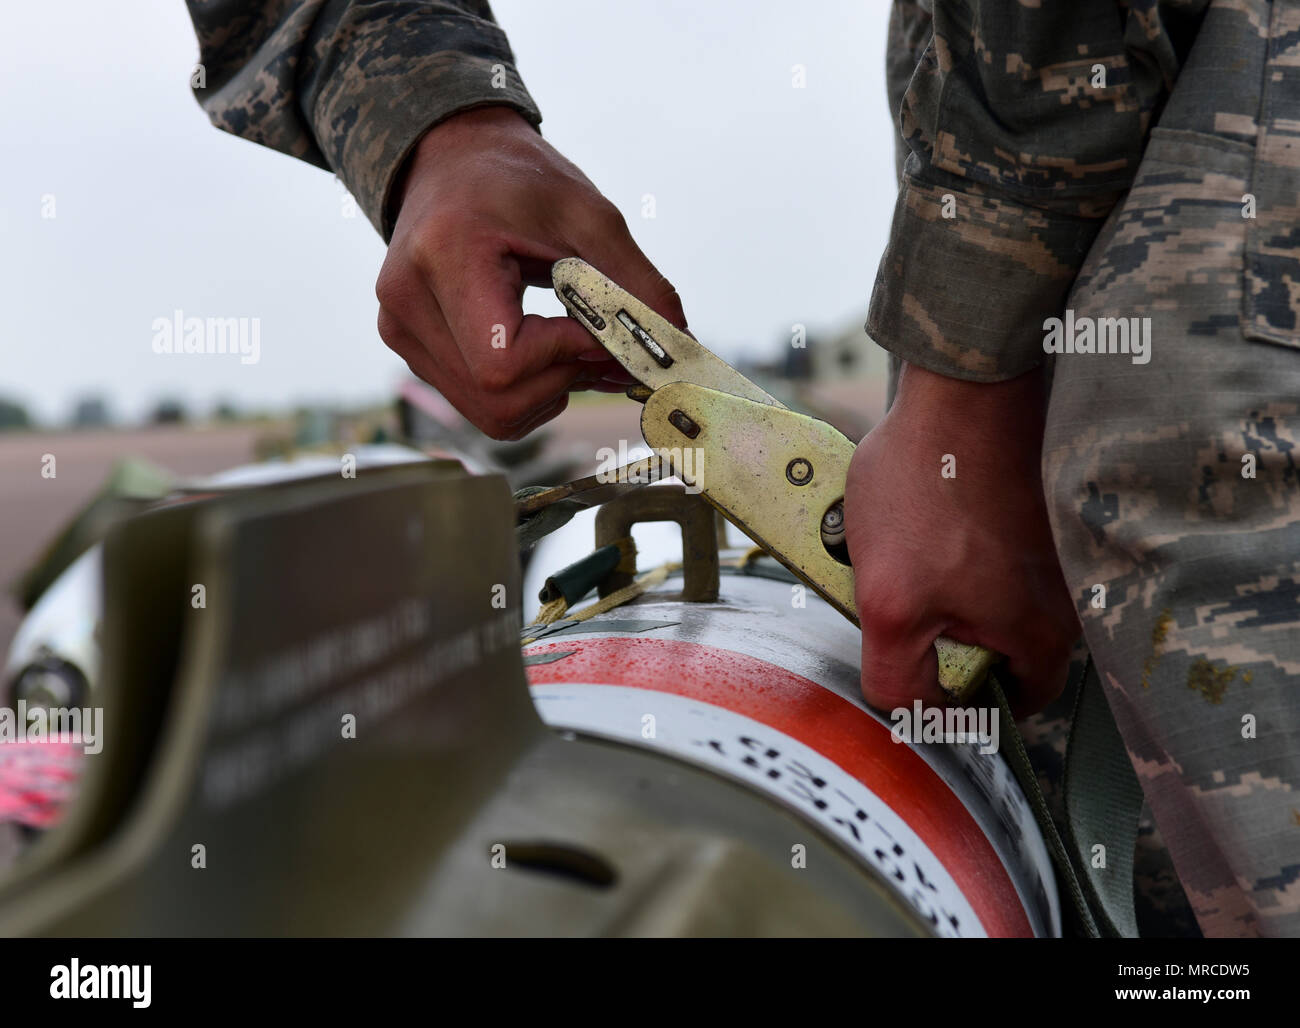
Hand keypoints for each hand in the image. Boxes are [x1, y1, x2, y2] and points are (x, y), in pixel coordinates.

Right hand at [377, 107, 685, 439]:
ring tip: (575, 343)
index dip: (565, 358)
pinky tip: (545, 350)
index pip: (504, 362)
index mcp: (444, 256)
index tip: (599, 327)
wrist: (452, 157)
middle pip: (500, 401)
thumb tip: (679, 347)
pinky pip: (480, 405)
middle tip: (602, 345)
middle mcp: (406, 303)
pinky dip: (527, 391)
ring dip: (551, 392)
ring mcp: (401, 331)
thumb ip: (637, 285)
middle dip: (567, 382)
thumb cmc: (517, 178)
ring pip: (492, 415)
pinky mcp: (409, 346)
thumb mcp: (590, 216)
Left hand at [845, 362, 1079, 716]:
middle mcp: (1069, 599)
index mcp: (1045, 634)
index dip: (957, 702)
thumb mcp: (889, 604)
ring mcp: (1059, 552)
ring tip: (907, 544)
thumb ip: (899, 678)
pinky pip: (995, 552)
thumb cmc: (930, 487)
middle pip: (998, 649)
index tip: (917, 673)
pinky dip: (956, 544)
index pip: (1010, 706)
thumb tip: (913, 715)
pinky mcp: (1043, 514)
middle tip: (904, 598)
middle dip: (944, 633)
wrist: (962, 385)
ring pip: (991, 598)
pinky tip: (921, 512)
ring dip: (945, 585)